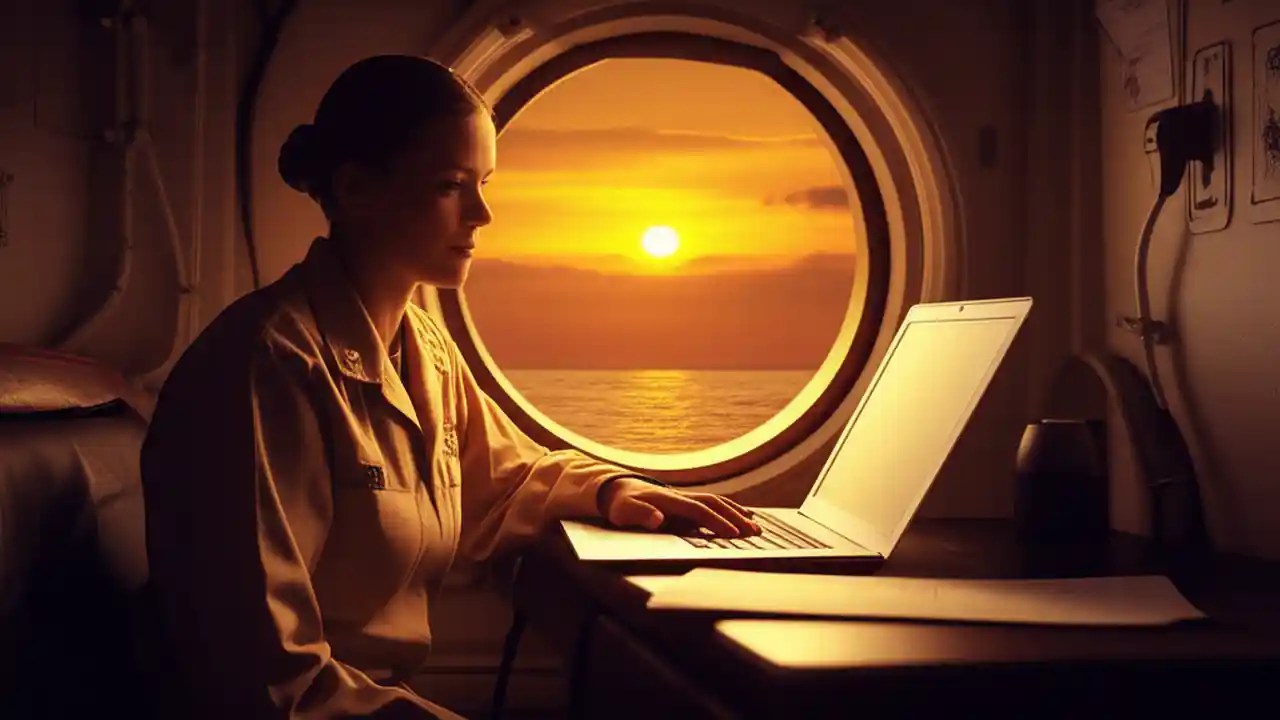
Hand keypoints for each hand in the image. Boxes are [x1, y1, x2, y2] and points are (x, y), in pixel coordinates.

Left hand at [598, 477, 760, 537]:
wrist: (617, 489)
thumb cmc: (621, 505)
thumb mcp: (623, 512)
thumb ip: (640, 514)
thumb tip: (658, 519)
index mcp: (669, 500)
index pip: (699, 511)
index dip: (716, 522)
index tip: (733, 534)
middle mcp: (681, 496)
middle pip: (714, 504)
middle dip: (735, 518)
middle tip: (754, 533)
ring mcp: (685, 497)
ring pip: (717, 502)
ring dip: (737, 513)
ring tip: (756, 528)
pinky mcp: (687, 502)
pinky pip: (713, 504)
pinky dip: (730, 509)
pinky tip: (743, 516)